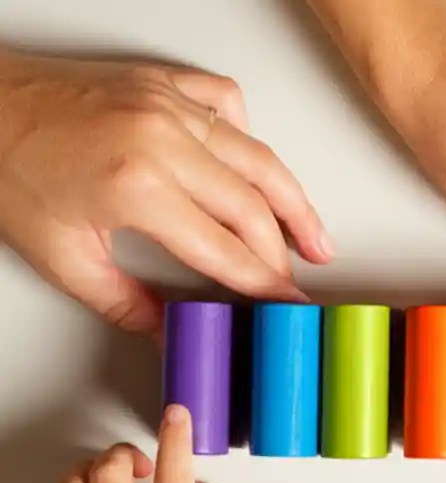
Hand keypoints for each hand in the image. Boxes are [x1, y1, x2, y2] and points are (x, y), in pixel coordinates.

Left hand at [0, 50, 331, 335]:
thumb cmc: (8, 169)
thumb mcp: (61, 255)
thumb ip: (123, 303)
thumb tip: (168, 334)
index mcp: (138, 186)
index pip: (224, 248)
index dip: (262, 283)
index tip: (286, 304)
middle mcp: (164, 139)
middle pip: (253, 205)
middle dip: (283, 249)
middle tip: (298, 278)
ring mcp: (169, 105)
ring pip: (258, 156)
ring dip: (292, 199)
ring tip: (313, 233)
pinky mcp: (164, 84)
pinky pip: (229, 104)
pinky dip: (247, 136)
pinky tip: (251, 164)